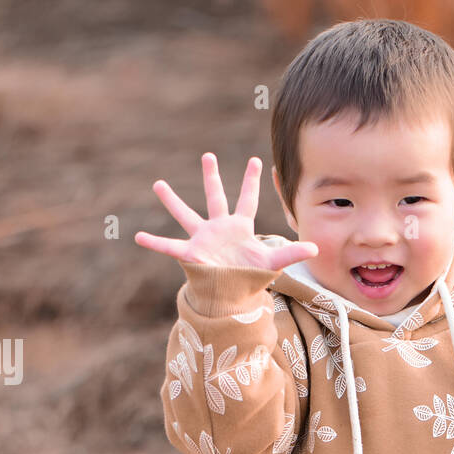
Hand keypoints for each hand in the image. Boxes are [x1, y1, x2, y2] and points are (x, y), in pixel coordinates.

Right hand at [134, 153, 318, 271]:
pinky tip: (138, 237)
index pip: (247, 199)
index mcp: (240, 227)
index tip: (254, 160)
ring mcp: (203, 239)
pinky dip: (155, 243)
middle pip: (215, 197)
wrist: (233, 298)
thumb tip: (315, 247)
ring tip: (158, 184)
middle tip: (207, 155)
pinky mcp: (191, 254)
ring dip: (172, 201)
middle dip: (211, 177)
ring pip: (186, 215)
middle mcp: (220, 228)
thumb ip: (291, 253)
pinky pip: (169, 247)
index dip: (251, 181)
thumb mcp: (273, 263)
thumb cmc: (252, 278)